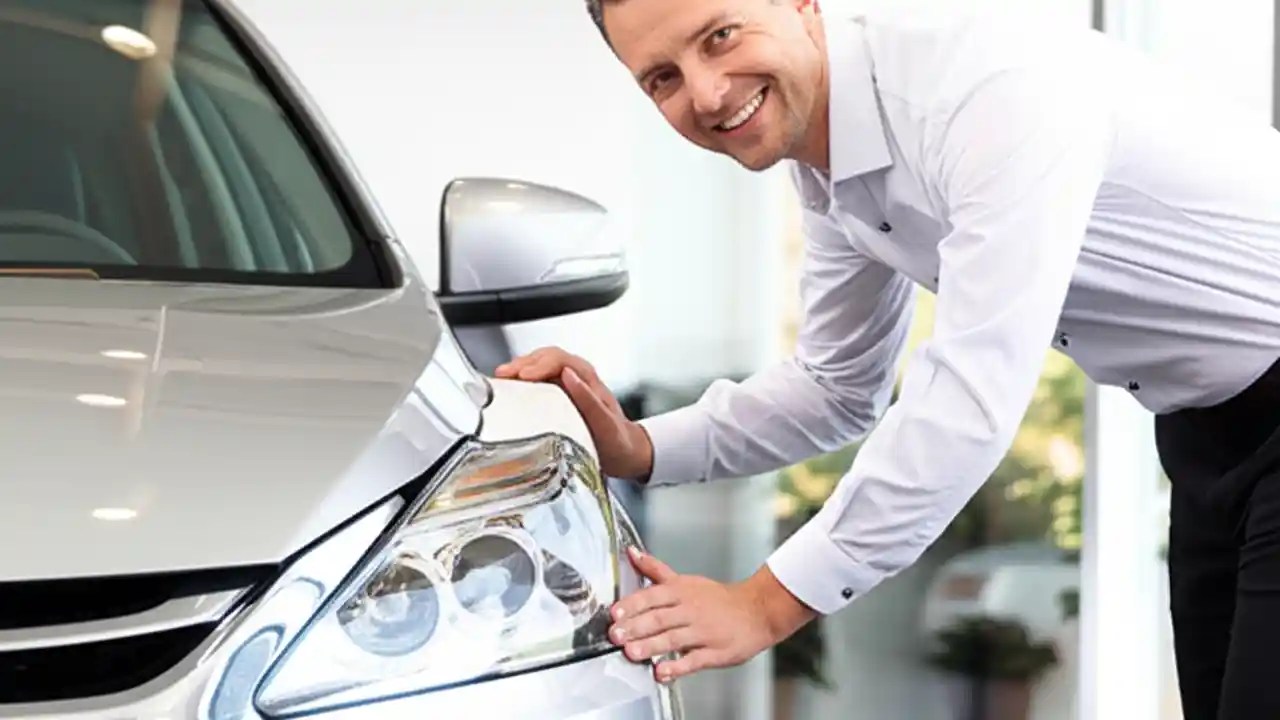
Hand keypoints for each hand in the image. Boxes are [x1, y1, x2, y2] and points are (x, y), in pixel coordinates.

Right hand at [495, 347, 652, 480]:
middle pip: (545, 357)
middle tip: (503, 376)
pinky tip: (510, 388)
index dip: (539, 364)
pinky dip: (522, 381)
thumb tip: (568, 376)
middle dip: (522, 363)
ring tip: (502, 379)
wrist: (626, 453)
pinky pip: (539, 379)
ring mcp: (568, 384)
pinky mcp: (559, 395)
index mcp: (589, 380)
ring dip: (519, 369)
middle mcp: (578, 377)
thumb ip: (588, 399)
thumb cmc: (618, 441)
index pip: (559, 359)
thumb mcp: (606, 424)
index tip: (523, 375)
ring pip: (540, 365)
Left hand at [609, 547, 817, 683]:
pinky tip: (661, 672)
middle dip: (636, 627)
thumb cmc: (717, 598)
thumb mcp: (685, 580)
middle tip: (615, 635)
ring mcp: (704, 632)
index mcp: (682, 591)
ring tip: (632, 653)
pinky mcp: (715, 652)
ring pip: (674, 638)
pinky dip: (677, 667)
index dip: (633, 605)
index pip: (653, 596)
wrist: (758, 611)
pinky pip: (694, 660)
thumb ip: (655, 569)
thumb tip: (631, 553)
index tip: (615, 613)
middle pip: (660, 618)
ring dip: (652, 646)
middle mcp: (691, 610)